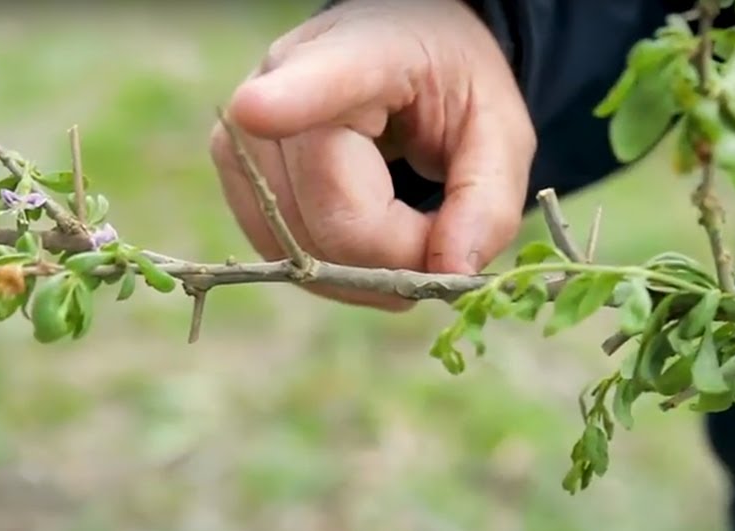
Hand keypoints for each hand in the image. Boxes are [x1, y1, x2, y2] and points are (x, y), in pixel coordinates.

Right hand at [210, 0, 536, 310]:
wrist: (399, 61)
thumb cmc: (450, 89)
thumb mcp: (501, 132)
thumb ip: (488, 202)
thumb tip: (449, 273)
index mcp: (362, 53)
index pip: (321, 80)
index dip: (290, 100)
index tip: (258, 108)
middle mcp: (280, 85)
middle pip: (334, 221)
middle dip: (399, 255)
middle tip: (444, 233)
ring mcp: (243, 137)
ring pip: (304, 253)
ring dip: (369, 272)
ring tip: (410, 229)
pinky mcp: (234, 181)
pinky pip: (285, 258)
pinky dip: (339, 271)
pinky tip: (372, 239)